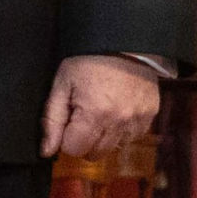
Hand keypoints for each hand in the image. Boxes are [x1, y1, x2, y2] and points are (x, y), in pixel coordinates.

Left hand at [41, 53, 163, 159]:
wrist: (124, 42)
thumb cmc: (88, 61)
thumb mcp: (62, 84)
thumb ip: (52, 120)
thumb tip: (46, 151)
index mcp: (94, 114)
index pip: (73, 149)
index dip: (66, 137)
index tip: (69, 120)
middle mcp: (119, 122)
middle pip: (94, 154)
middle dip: (84, 140)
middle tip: (83, 117)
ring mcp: (137, 120)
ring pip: (114, 148)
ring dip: (104, 137)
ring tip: (101, 112)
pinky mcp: (150, 116)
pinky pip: (132, 137)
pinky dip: (122, 130)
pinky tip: (117, 111)